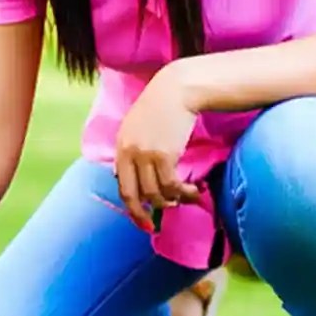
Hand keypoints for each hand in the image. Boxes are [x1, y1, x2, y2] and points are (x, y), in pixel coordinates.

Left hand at [114, 66, 201, 230]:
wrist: (178, 89)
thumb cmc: (162, 107)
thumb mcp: (136, 127)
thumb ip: (129, 151)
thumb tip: (121, 177)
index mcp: (120, 146)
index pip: (121, 186)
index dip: (131, 208)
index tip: (142, 222)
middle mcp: (128, 152)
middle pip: (134, 195)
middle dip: (143, 215)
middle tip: (155, 226)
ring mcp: (144, 155)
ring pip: (156, 193)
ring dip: (173, 201)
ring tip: (188, 198)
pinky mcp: (163, 155)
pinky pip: (171, 186)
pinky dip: (183, 193)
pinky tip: (195, 191)